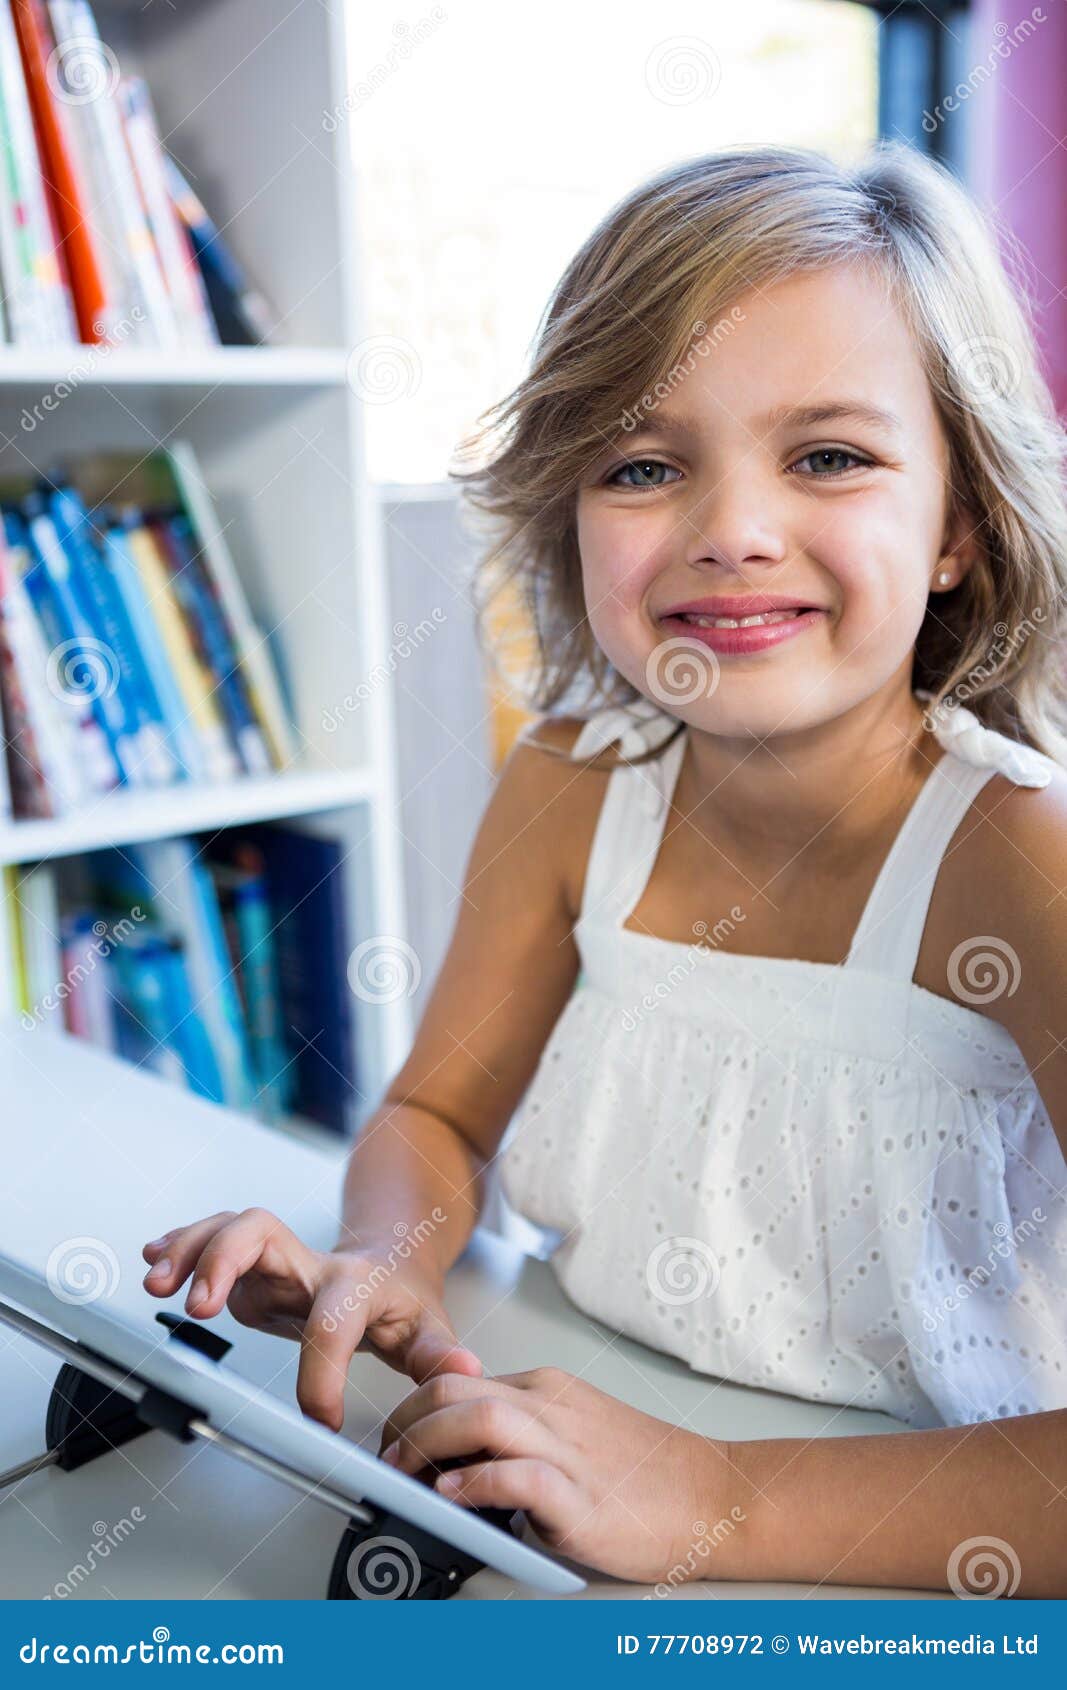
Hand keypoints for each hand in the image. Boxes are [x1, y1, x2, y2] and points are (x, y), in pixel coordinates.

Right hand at [140, 1208, 481, 1430]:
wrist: (391, 1261)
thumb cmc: (402, 1300)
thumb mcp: (429, 1329)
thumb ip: (440, 1355)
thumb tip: (468, 1372)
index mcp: (355, 1286)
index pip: (333, 1320)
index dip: (322, 1372)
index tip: (318, 1418)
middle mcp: (309, 1263)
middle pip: (263, 1233)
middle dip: (225, 1261)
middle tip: (198, 1305)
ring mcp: (276, 1259)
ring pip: (229, 1228)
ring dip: (190, 1249)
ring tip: (157, 1279)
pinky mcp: (251, 1267)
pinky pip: (209, 1242)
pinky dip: (178, 1246)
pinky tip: (154, 1258)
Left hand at [376, 1366, 737, 1584]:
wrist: (714, 1494)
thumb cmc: (648, 1473)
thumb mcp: (574, 1435)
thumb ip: (522, 1436)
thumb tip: (460, 1461)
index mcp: (546, 1390)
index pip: (457, 1377)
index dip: (411, 1409)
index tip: (394, 1441)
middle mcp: (550, 1407)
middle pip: (453, 1386)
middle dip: (403, 1421)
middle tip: (385, 1459)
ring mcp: (567, 1448)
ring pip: (477, 1418)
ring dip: (426, 1445)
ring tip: (405, 1475)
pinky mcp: (581, 1495)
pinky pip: (517, 1476)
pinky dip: (475, 1485)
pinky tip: (454, 1500)